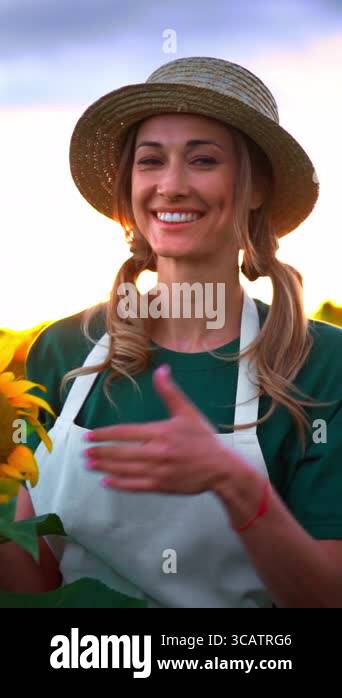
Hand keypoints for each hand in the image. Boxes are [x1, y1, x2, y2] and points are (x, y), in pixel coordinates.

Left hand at [82, 364, 242, 493]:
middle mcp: (157, 452)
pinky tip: (106, 481)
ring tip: (90, 464)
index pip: (125, 432)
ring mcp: (158, 471)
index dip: (105, 434)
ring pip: (124, 469)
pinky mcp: (161, 486)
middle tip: (85, 452)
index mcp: (161, 433)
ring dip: (105, 466)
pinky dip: (119, 484)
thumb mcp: (188, 412)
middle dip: (100, 452)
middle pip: (121, 452)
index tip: (90, 435)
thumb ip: (170, 392)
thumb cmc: (204, 439)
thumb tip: (161, 370)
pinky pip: (135, 486)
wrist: (221, 468)